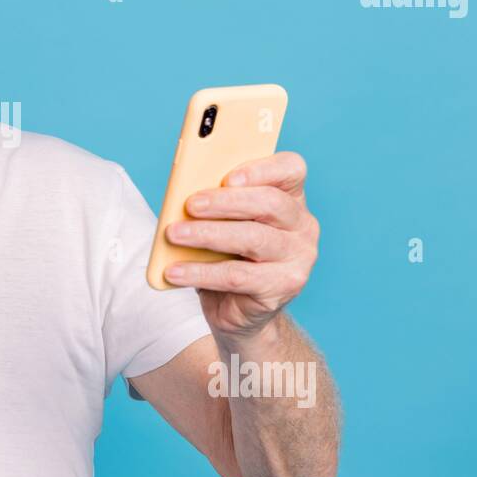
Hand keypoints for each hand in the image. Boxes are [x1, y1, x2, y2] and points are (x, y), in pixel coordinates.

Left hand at [163, 151, 318, 338]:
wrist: (238, 307)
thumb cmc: (228, 253)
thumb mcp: (223, 222)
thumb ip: (214, 202)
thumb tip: (183, 192)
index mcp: (291, 196)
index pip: (291, 169)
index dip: (262, 169)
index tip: (228, 177)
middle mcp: (302, 225)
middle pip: (270, 203)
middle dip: (226, 202)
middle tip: (190, 204)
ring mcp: (297, 258)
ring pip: (253, 239)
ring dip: (208, 234)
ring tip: (174, 234)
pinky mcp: (281, 287)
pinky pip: (237, 276)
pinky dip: (200, 273)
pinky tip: (174, 272)